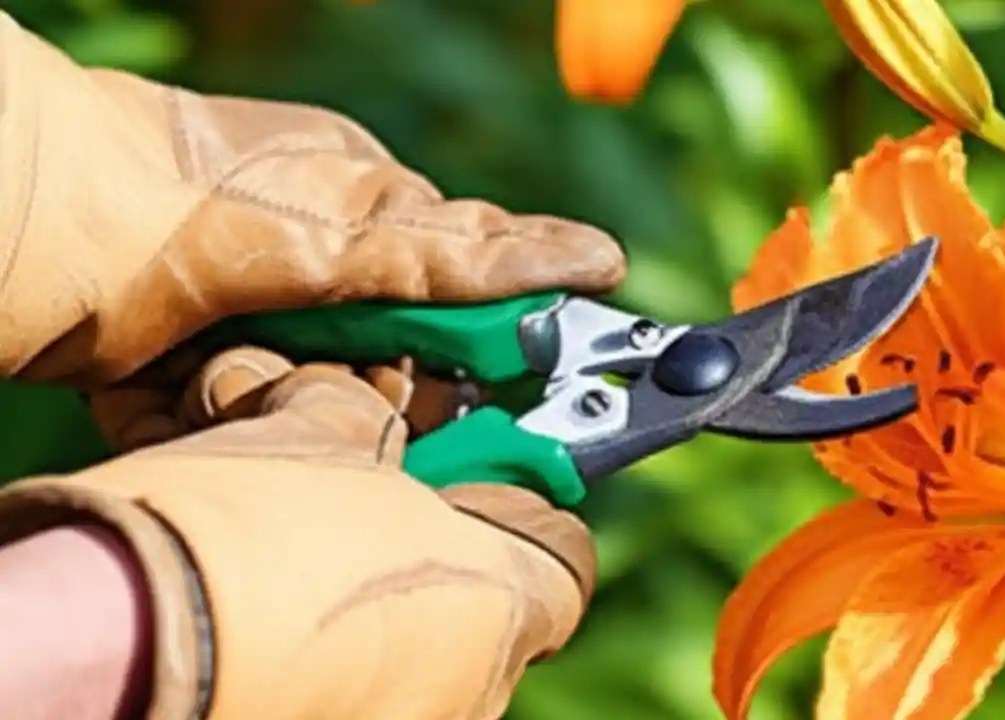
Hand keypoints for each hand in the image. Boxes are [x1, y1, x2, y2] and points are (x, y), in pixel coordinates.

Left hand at [0, 10, 623, 385]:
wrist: (30, 220)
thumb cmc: (193, 196)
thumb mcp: (345, 230)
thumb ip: (466, 258)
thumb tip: (597, 260)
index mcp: (365, 214)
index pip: (459, 295)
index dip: (481, 357)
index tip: (505, 403)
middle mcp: (313, 268)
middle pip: (385, 369)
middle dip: (370, 397)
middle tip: (340, 390)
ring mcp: (247, 317)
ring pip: (311, 406)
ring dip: (283, 408)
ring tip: (225, 363)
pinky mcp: (182, 368)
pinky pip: (228, 422)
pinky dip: (204, 418)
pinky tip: (173, 377)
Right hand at [0, 347, 594, 718]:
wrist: (113, 644)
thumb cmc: (232, 532)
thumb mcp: (310, 436)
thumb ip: (363, 419)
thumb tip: (352, 405)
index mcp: (499, 600)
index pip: (565, 553)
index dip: (525, 501)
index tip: (484, 475)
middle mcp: (473, 689)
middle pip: (492, 605)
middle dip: (439, 551)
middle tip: (367, 512)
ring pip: (424, 653)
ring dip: (382, 605)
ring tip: (297, 568)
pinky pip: (368, 694)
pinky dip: (337, 659)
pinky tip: (271, 626)